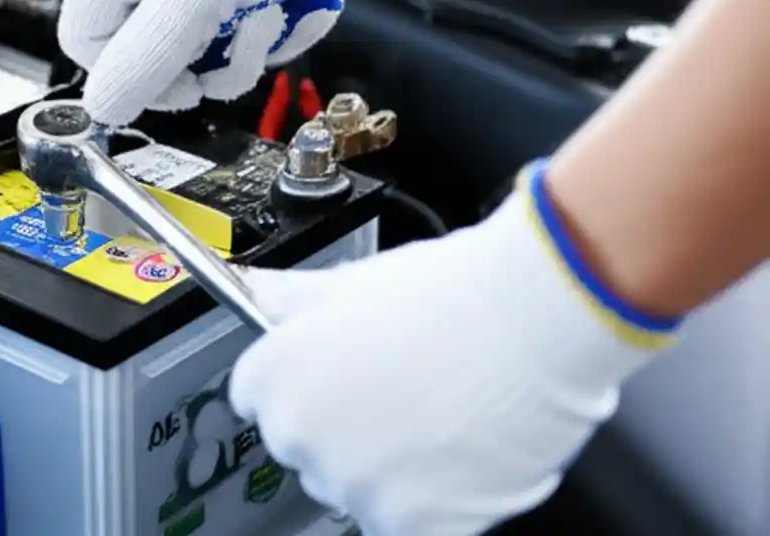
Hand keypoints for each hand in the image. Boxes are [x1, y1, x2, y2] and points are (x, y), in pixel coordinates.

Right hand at [58, 0, 442, 125]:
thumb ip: (144, 61)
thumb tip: (103, 107)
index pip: (87, 42)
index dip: (136, 76)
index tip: (189, 84)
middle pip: (149, 42)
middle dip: (210, 55)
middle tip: (251, 34)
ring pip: (200, 34)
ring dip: (250, 41)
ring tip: (282, 7)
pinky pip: (235, 11)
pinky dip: (274, 16)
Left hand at [229, 163, 681, 535]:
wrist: (535, 316)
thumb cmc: (453, 293)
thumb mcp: (353, 283)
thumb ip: (294, 303)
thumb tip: (259, 295)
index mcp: (275, 379)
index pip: (260, 399)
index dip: (306, 384)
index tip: (337, 378)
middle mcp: (303, 439)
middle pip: (310, 448)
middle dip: (347, 427)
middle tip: (402, 393)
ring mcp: (357, 487)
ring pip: (360, 491)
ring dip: (390, 469)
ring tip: (442, 416)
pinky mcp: (417, 524)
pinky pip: (410, 525)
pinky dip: (436, 505)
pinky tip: (461, 457)